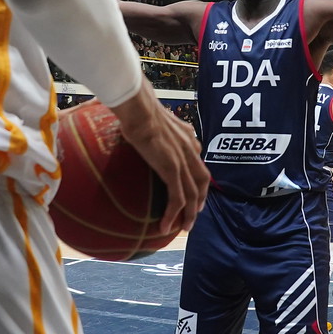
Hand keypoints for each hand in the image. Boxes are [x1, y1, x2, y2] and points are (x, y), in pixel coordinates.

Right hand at [110, 86, 208, 236]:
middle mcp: (190, 148)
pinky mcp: (172, 170)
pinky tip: (165, 226)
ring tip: (185, 227)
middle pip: (202, 180)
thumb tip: (130, 123)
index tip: (192, 187)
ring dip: (190, 213)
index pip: (197, 160)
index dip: (197, 177)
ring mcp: (182, 161)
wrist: (139, 107)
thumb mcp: (149, 117)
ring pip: (193, 194)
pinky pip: (176, 198)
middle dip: (200, 198)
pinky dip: (173, 214)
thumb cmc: (137, 106)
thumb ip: (149, 125)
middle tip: (195, 212)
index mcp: (186, 136)